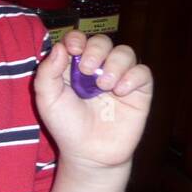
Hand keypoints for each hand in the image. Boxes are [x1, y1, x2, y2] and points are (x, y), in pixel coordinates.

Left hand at [34, 32, 152, 170]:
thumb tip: (59, 47)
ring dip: (115, 63)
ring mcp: (119, 78)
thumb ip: (48, 72)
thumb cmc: (67, 125)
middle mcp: (98, 68)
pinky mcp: (138, 91)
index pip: (79, 40)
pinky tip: (120, 91)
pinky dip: (132, 77)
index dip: (77, 38)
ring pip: (125, 52)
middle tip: (87, 69)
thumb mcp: (48, 99)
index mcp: (74, 66)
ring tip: (103, 85)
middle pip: (103, 41)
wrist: (89, 153)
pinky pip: (143, 72)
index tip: (73, 48)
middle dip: (96, 49)